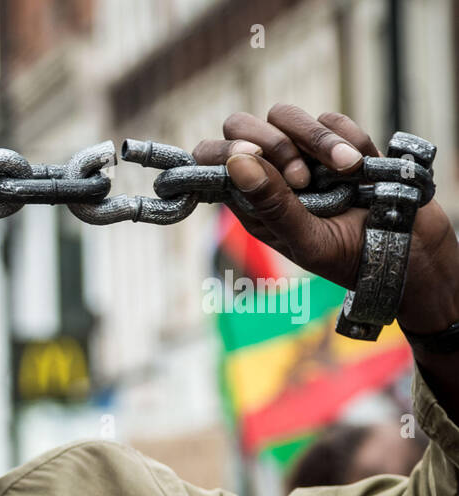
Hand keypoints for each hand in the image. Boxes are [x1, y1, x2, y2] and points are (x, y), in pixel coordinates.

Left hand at [194, 105, 458, 332]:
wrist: (410, 248)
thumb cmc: (349, 256)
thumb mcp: (306, 239)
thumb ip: (271, 203)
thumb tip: (237, 161)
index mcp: (249, 199)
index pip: (211, 158)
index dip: (220, 152)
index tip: (247, 158)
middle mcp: (268, 172)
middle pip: (241, 125)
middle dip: (271, 143)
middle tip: (300, 179)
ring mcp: (302, 153)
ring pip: (284, 114)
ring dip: (315, 140)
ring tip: (345, 172)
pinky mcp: (337, 140)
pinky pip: (331, 118)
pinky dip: (347, 138)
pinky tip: (361, 168)